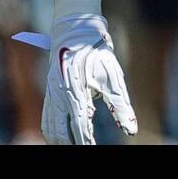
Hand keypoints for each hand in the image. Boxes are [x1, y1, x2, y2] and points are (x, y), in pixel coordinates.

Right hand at [41, 0, 136, 143]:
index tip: (94, 148)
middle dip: (71, 143)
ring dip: (60, 140)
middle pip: (60, 132)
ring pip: (50, 127)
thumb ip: (121, 107)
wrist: (76, 30)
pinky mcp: (49, 90)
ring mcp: (52, 93)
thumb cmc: (97, 53)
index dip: (87, 141)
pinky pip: (47, 117)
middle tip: (85, 147)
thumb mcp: (114, 78)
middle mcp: (59, 95)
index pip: (80, 126)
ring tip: (73, 144)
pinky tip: (62, 135)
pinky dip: (53, 130)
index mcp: (76, 91)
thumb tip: (131, 130)